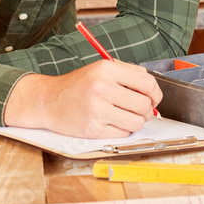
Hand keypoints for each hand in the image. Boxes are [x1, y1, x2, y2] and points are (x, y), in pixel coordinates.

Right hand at [3, 60, 161, 137]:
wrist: (47, 100)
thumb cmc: (76, 85)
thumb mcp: (99, 69)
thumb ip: (127, 74)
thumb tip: (152, 90)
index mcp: (106, 69)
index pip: (147, 83)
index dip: (156, 94)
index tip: (153, 99)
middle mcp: (102, 88)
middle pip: (144, 105)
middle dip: (146, 110)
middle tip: (138, 110)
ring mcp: (97, 110)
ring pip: (136, 122)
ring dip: (134, 122)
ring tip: (123, 116)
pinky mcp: (93, 129)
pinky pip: (122, 133)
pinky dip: (121, 130)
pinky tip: (110, 122)